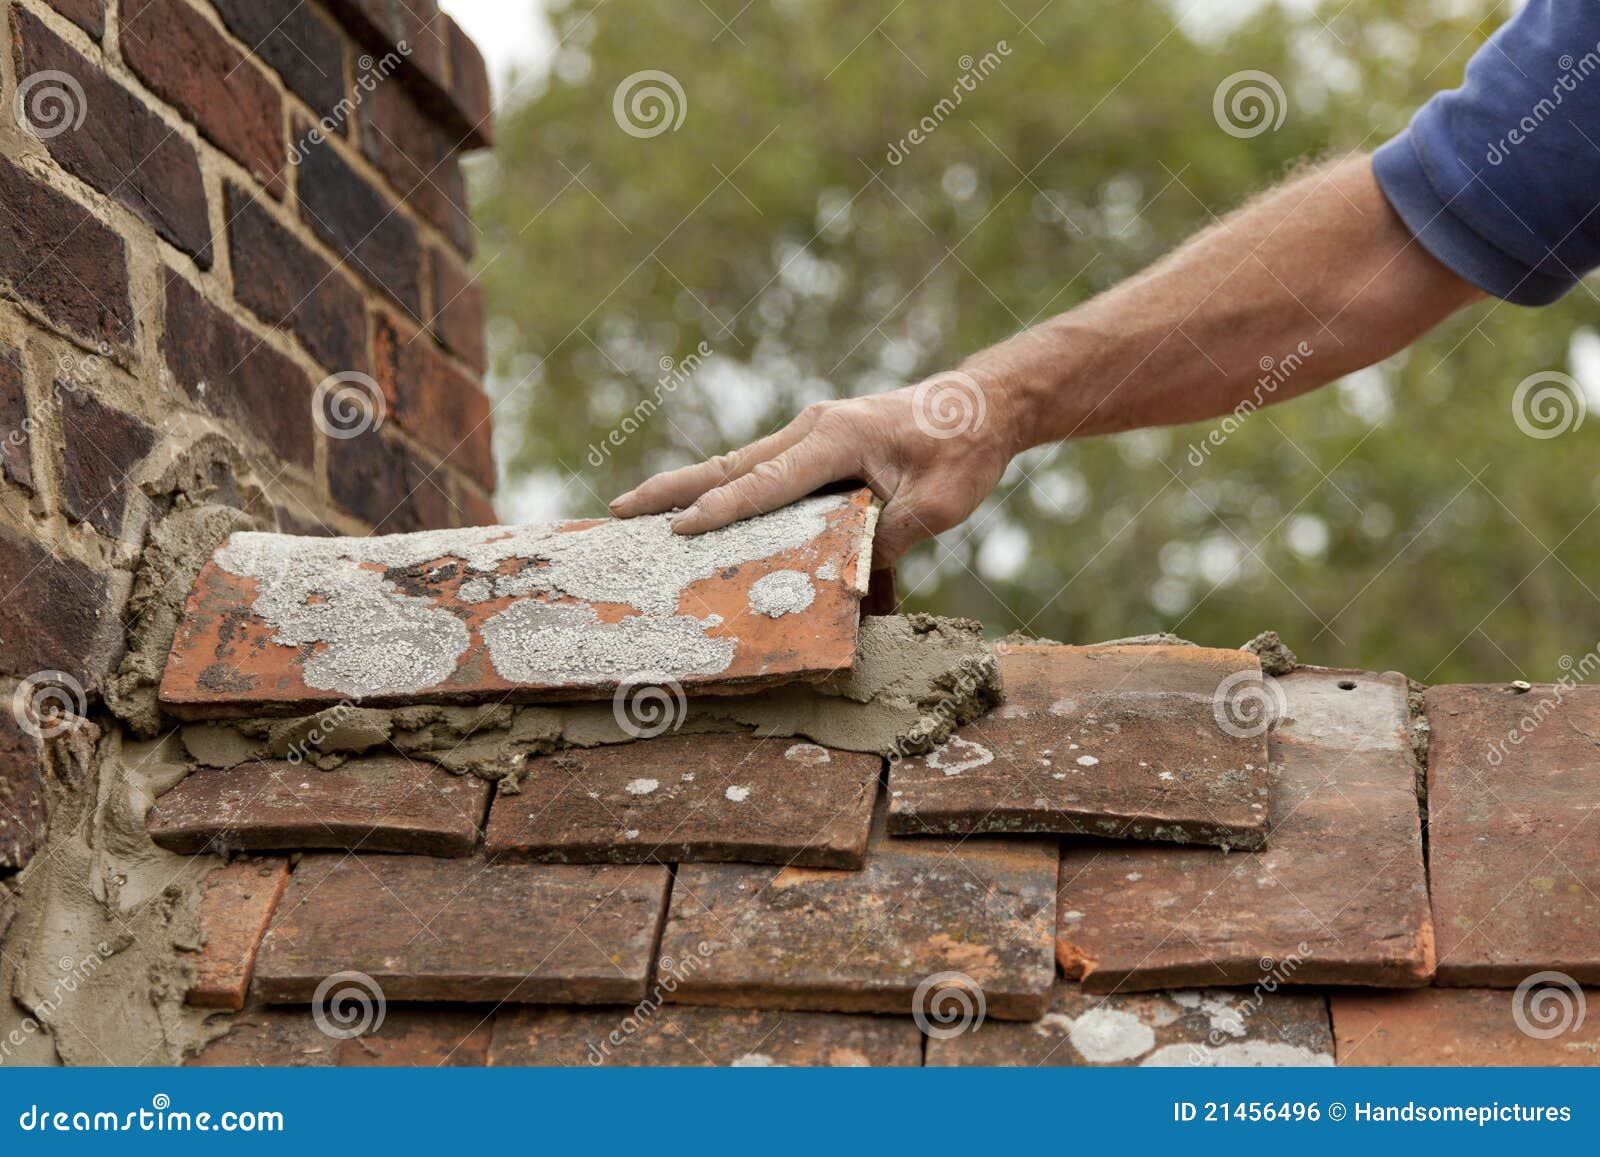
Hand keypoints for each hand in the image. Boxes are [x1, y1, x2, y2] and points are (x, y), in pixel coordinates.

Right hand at [608, 371, 1018, 564]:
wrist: (981, 406)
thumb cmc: (964, 450)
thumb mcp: (939, 505)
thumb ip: (889, 539)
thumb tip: (847, 581)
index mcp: (838, 437)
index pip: (766, 482)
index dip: (721, 510)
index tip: (676, 530)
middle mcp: (815, 429)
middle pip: (729, 465)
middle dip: (672, 488)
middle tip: (618, 510)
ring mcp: (813, 433)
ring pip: (738, 464)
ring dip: (690, 486)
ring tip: (639, 508)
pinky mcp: (820, 445)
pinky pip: (764, 471)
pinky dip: (728, 488)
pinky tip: (704, 509)